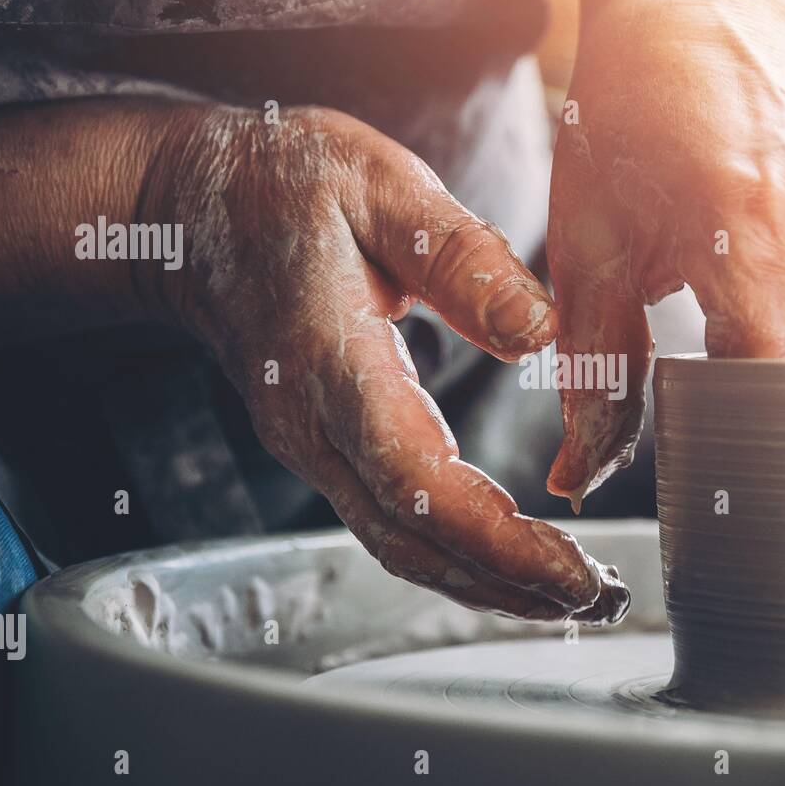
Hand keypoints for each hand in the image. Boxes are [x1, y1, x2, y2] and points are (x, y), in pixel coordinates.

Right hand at [143, 105, 629, 622]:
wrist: (187, 208)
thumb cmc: (283, 185)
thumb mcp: (380, 186)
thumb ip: (462, 259)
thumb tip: (540, 332)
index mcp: (333, 362)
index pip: (418, 483)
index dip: (497, 542)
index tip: (571, 573)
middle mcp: (312, 426)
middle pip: (413, 542)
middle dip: (509, 585)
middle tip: (598, 600)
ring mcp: (311, 446)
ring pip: (401, 547)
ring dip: (486, 584)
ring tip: (569, 597)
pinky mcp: (322, 447)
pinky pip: (390, 523)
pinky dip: (455, 556)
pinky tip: (507, 562)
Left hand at [546, 0, 784, 509]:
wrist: (700, 23)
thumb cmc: (629, 128)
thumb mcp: (591, 244)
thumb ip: (593, 368)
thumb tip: (576, 476)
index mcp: (748, 225)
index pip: (780, 378)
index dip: (762, 450)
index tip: (730, 496)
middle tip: (742, 480)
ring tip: (772, 427)